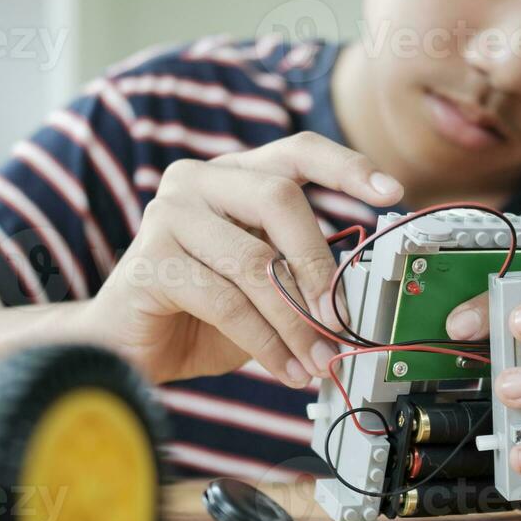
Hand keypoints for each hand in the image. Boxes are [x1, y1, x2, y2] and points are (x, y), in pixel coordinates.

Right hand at [78, 132, 402, 385]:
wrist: (127, 349)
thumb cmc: (198, 314)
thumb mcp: (265, 288)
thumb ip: (302, 276)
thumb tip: (358, 298)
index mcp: (233, 176)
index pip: (297, 151)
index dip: (347, 167)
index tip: (393, 191)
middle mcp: (197, 181)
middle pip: (280, 199)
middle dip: (319, 265)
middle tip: (342, 318)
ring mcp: (168, 214)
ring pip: (256, 262)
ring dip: (296, 322)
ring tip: (319, 360)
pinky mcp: (151, 260)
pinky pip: (227, 302)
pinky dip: (266, 344)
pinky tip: (286, 369)